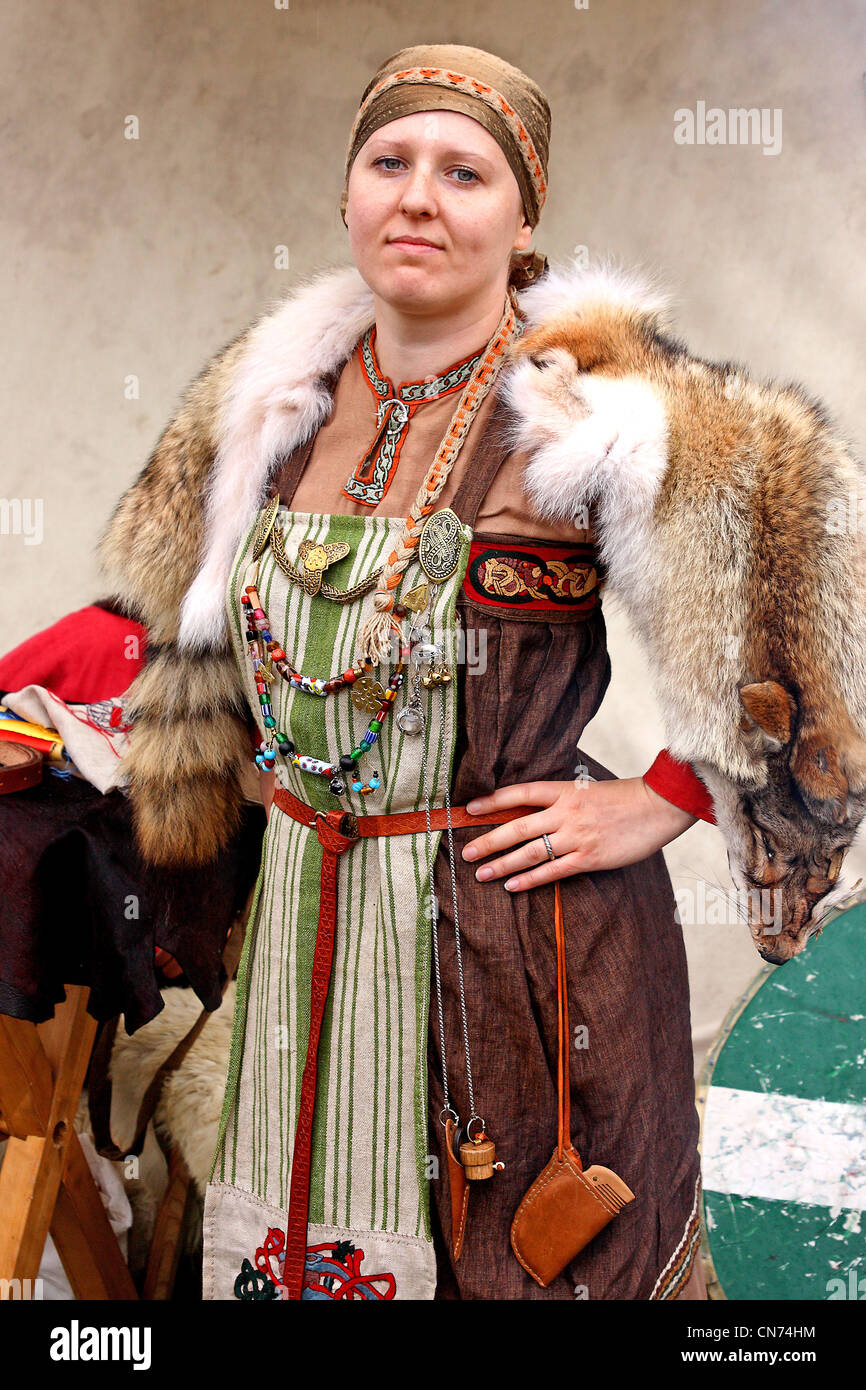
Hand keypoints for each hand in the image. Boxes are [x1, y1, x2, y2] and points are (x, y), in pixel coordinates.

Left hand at [461, 777, 697, 890]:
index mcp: (565, 790)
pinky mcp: (589, 858)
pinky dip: (530, 879)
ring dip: (503, 864)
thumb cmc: (624, 798)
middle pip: (518, 827)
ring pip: (531, 852)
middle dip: (489, 840)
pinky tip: (512, 886)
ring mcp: (577, 836)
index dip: (493, 801)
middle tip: (466, 853)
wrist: (658, 805)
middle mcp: (566, 812)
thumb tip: (533, 812)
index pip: (520, 794)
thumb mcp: (588, 790)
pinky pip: (553, 871)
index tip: (469, 809)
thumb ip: (562, 800)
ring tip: (481, 873)